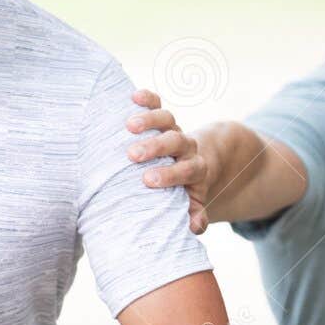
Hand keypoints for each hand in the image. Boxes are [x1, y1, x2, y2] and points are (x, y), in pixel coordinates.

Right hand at [127, 89, 209, 233]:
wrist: (195, 163)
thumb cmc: (185, 188)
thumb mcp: (193, 202)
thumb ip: (196, 213)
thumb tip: (193, 228)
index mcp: (196, 168)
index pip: (188, 169)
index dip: (171, 174)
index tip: (148, 180)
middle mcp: (187, 147)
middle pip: (176, 141)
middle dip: (155, 147)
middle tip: (133, 155)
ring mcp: (175, 130)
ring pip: (168, 120)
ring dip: (149, 120)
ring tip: (128, 126)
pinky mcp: (164, 119)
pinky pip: (159, 104)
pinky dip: (148, 99)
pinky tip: (133, 96)